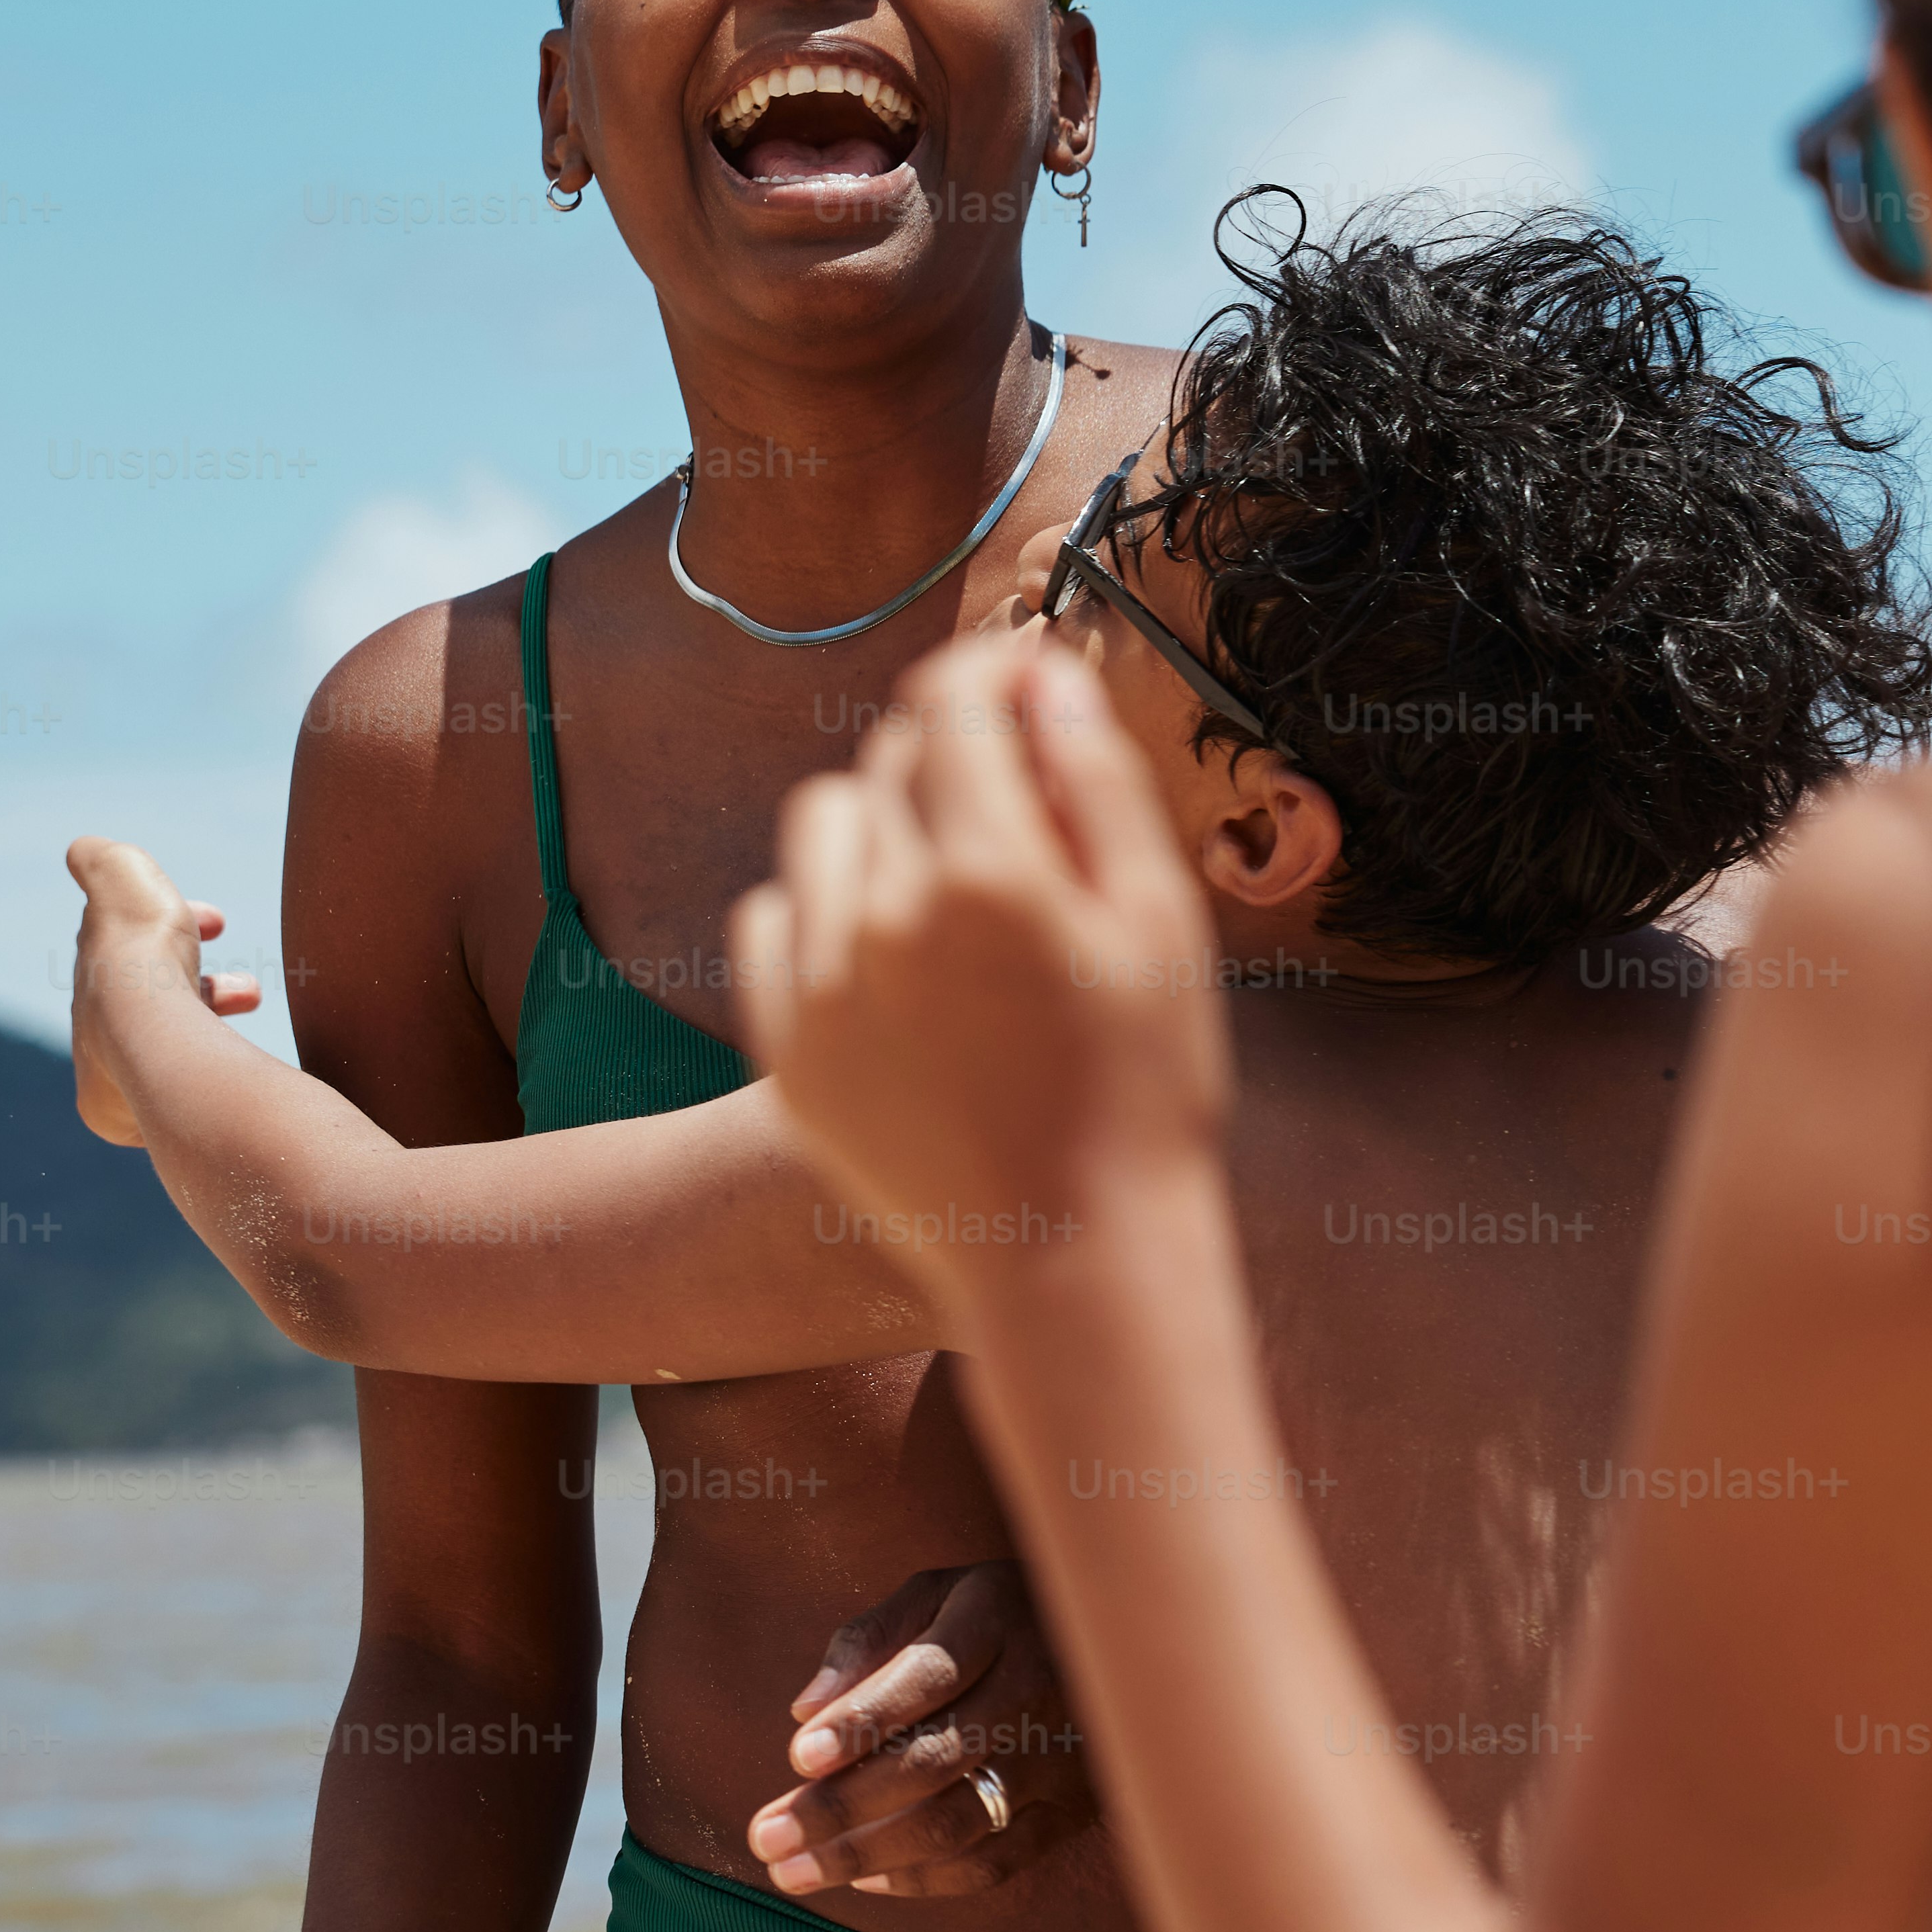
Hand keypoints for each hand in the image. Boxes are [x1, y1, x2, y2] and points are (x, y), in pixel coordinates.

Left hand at [64, 837, 260, 1146]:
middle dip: (204, 984)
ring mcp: (130, 1093)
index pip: (130, 961)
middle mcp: (104, 1048)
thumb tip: (84, 852)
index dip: (171, 931)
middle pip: (159, 1007)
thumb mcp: (121, 882)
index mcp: (94, 992)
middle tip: (247, 985)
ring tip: (252, 1000)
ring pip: (182, 1049)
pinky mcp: (159, 1132)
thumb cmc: (140, 962)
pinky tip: (249, 1067)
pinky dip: (226, 1069)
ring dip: (218, 1015)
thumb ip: (103, 862)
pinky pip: (200, 1092)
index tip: (215, 919)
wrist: (155, 1041)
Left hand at [725, 631, 1233, 1291]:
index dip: (990, 667)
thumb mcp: (1162, 926)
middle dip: (950, 748)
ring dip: (880, 821)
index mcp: (991, 872)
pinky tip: (885, 949)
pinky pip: (769, 920)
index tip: (1021, 674)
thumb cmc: (1147, 1094)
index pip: (954, 701)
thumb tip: (1046, 678)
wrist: (1075, 1264)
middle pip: (889, 758)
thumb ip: (1101, 785)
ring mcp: (821, 987)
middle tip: (1013, 795)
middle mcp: (885, 915)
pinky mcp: (786, 1050)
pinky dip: (820, 909)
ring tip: (949, 880)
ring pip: (819, 826)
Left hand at [744, 1561, 1099, 1899]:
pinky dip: (924, 1879)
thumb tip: (804, 1711)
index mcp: (998, 1621)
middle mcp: (1034, 1692)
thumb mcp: (938, 1593)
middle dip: (840, 1807)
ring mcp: (1058, 1760)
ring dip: (866, 1855)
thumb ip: (868, 1639)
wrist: (1119, 1646)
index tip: (797, 1757)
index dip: (863, 1720)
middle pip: (932, 1762)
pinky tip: (863, 1880)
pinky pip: (993, 1861)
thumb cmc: (995, 1614)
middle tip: (764, 1836)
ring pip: (957, 1823)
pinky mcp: (1070, 1812)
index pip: (927, 1677)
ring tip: (791, 1871)